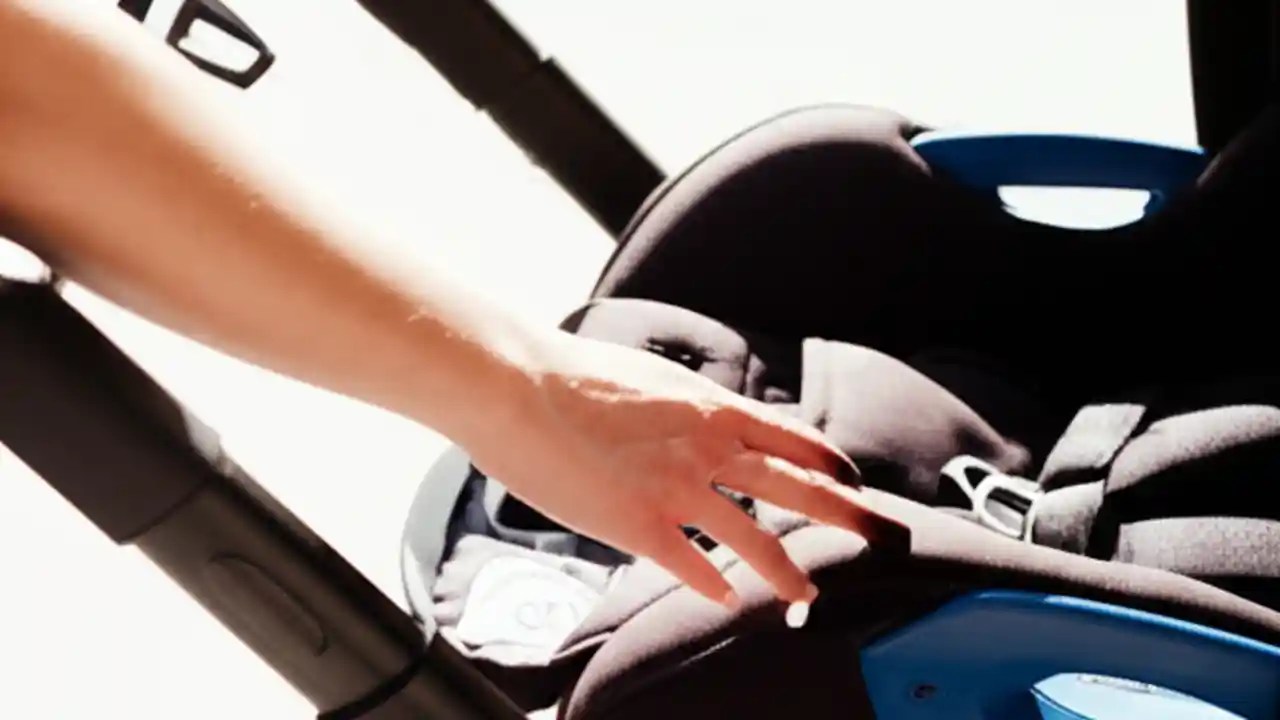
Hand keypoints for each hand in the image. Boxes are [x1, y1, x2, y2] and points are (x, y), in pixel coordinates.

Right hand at [463, 333, 909, 607]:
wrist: (521, 385)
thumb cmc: (574, 375)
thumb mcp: (652, 379)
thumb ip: (688, 410)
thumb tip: (705, 426)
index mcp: (713, 408)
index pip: (794, 439)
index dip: (830, 465)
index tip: (852, 482)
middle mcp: (709, 449)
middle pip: (799, 488)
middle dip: (849, 516)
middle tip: (883, 535)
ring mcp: (678, 490)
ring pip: (755, 539)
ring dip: (788, 573)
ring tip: (807, 596)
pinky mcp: (640, 525)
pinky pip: (691, 566)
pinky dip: (713, 586)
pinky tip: (723, 600)